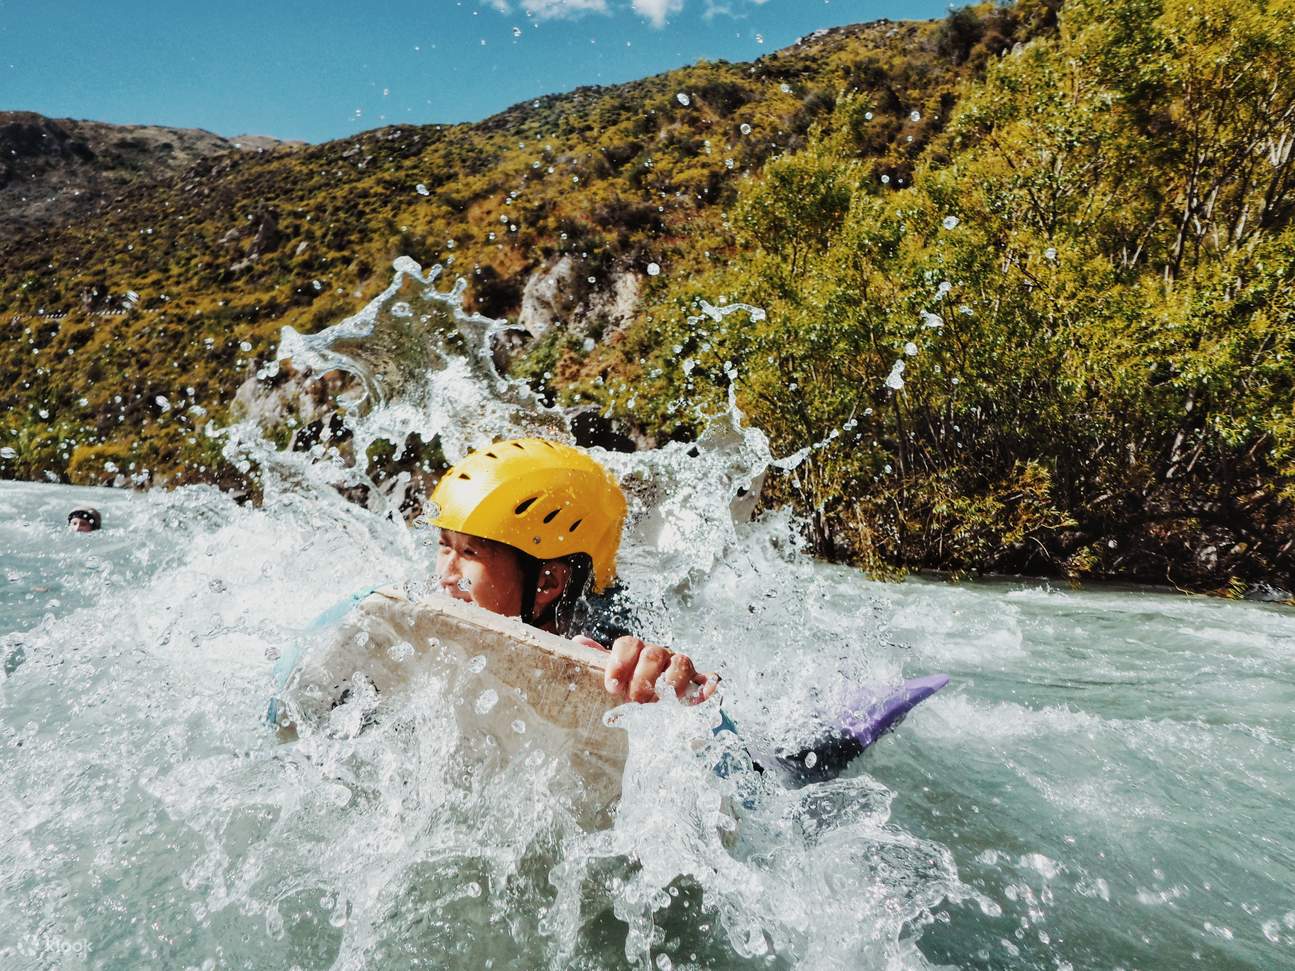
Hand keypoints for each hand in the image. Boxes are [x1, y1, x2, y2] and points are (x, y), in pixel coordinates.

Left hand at [596, 635, 718, 704]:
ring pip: (681, 663)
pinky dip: (708, 684)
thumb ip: (595, 658)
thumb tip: (579, 642)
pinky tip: (706, 692)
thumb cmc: (626, 683)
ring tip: (662, 701)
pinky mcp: (695, 683)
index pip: (628, 644)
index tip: (611, 686)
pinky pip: (705, 679)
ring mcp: (678, 667)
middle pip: (653, 654)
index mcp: (635, 650)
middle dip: (643, 678)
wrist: (647, 696)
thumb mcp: (609, 673)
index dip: (619, 663)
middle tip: (635, 700)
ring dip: (671, 682)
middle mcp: (658, 654)